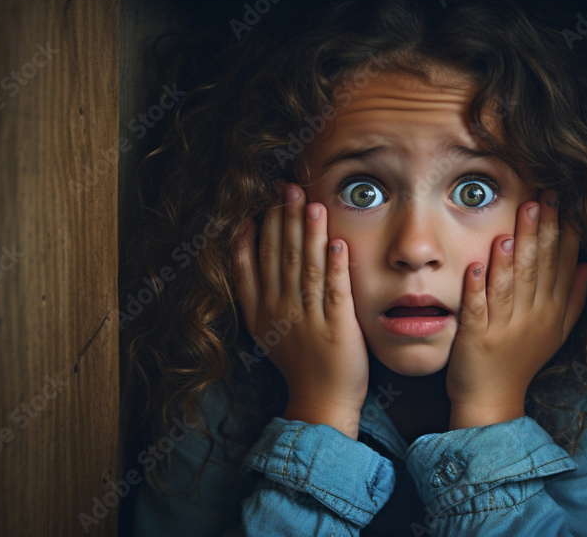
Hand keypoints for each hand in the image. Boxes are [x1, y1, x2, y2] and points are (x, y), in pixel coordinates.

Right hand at [233, 181, 368, 438]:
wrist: (320, 400)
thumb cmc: (298, 359)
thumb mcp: (263, 324)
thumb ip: (254, 286)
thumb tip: (249, 237)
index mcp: (260, 310)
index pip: (252, 261)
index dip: (259, 228)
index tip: (265, 200)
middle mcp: (279, 312)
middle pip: (279, 257)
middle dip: (284, 219)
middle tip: (289, 187)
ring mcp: (308, 320)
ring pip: (305, 269)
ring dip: (309, 235)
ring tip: (313, 205)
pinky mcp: (337, 329)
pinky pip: (335, 292)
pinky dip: (335, 267)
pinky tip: (338, 243)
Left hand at [446, 190, 586, 428]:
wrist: (492, 400)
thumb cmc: (521, 361)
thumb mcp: (556, 331)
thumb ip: (574, 298)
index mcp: (552, 312)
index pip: (562, 266)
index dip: (564, 233)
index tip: (567, 202)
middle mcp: (532, 317)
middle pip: (538, 268)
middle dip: (540, 232)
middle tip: (542, 199)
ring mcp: (504, 326)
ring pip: (511, 284)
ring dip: (513, 255)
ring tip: (515, 225)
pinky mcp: (476, 337)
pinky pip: (478, 308)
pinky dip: (478, 286)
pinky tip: (478, 264)